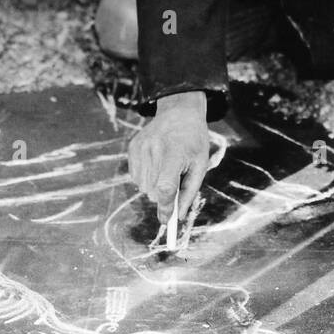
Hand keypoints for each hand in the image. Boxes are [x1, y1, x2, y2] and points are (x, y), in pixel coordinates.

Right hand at [128, 91, 209, 222]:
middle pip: (152, 191)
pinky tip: (157, 162)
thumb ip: (189, 191)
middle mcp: (154, 149)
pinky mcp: (132, 148)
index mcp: (174, 152)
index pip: (165, 187)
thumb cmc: (194, 141)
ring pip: (142, 186)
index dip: (165, 207)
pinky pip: (136, 177)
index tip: (167, 220)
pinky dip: (146, 177)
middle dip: (163, 196)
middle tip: (175, 183)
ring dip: (154, 186)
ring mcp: (140, 148)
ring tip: (167, 168)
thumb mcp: (200, 164)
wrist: (179, 112)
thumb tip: (177, 216)